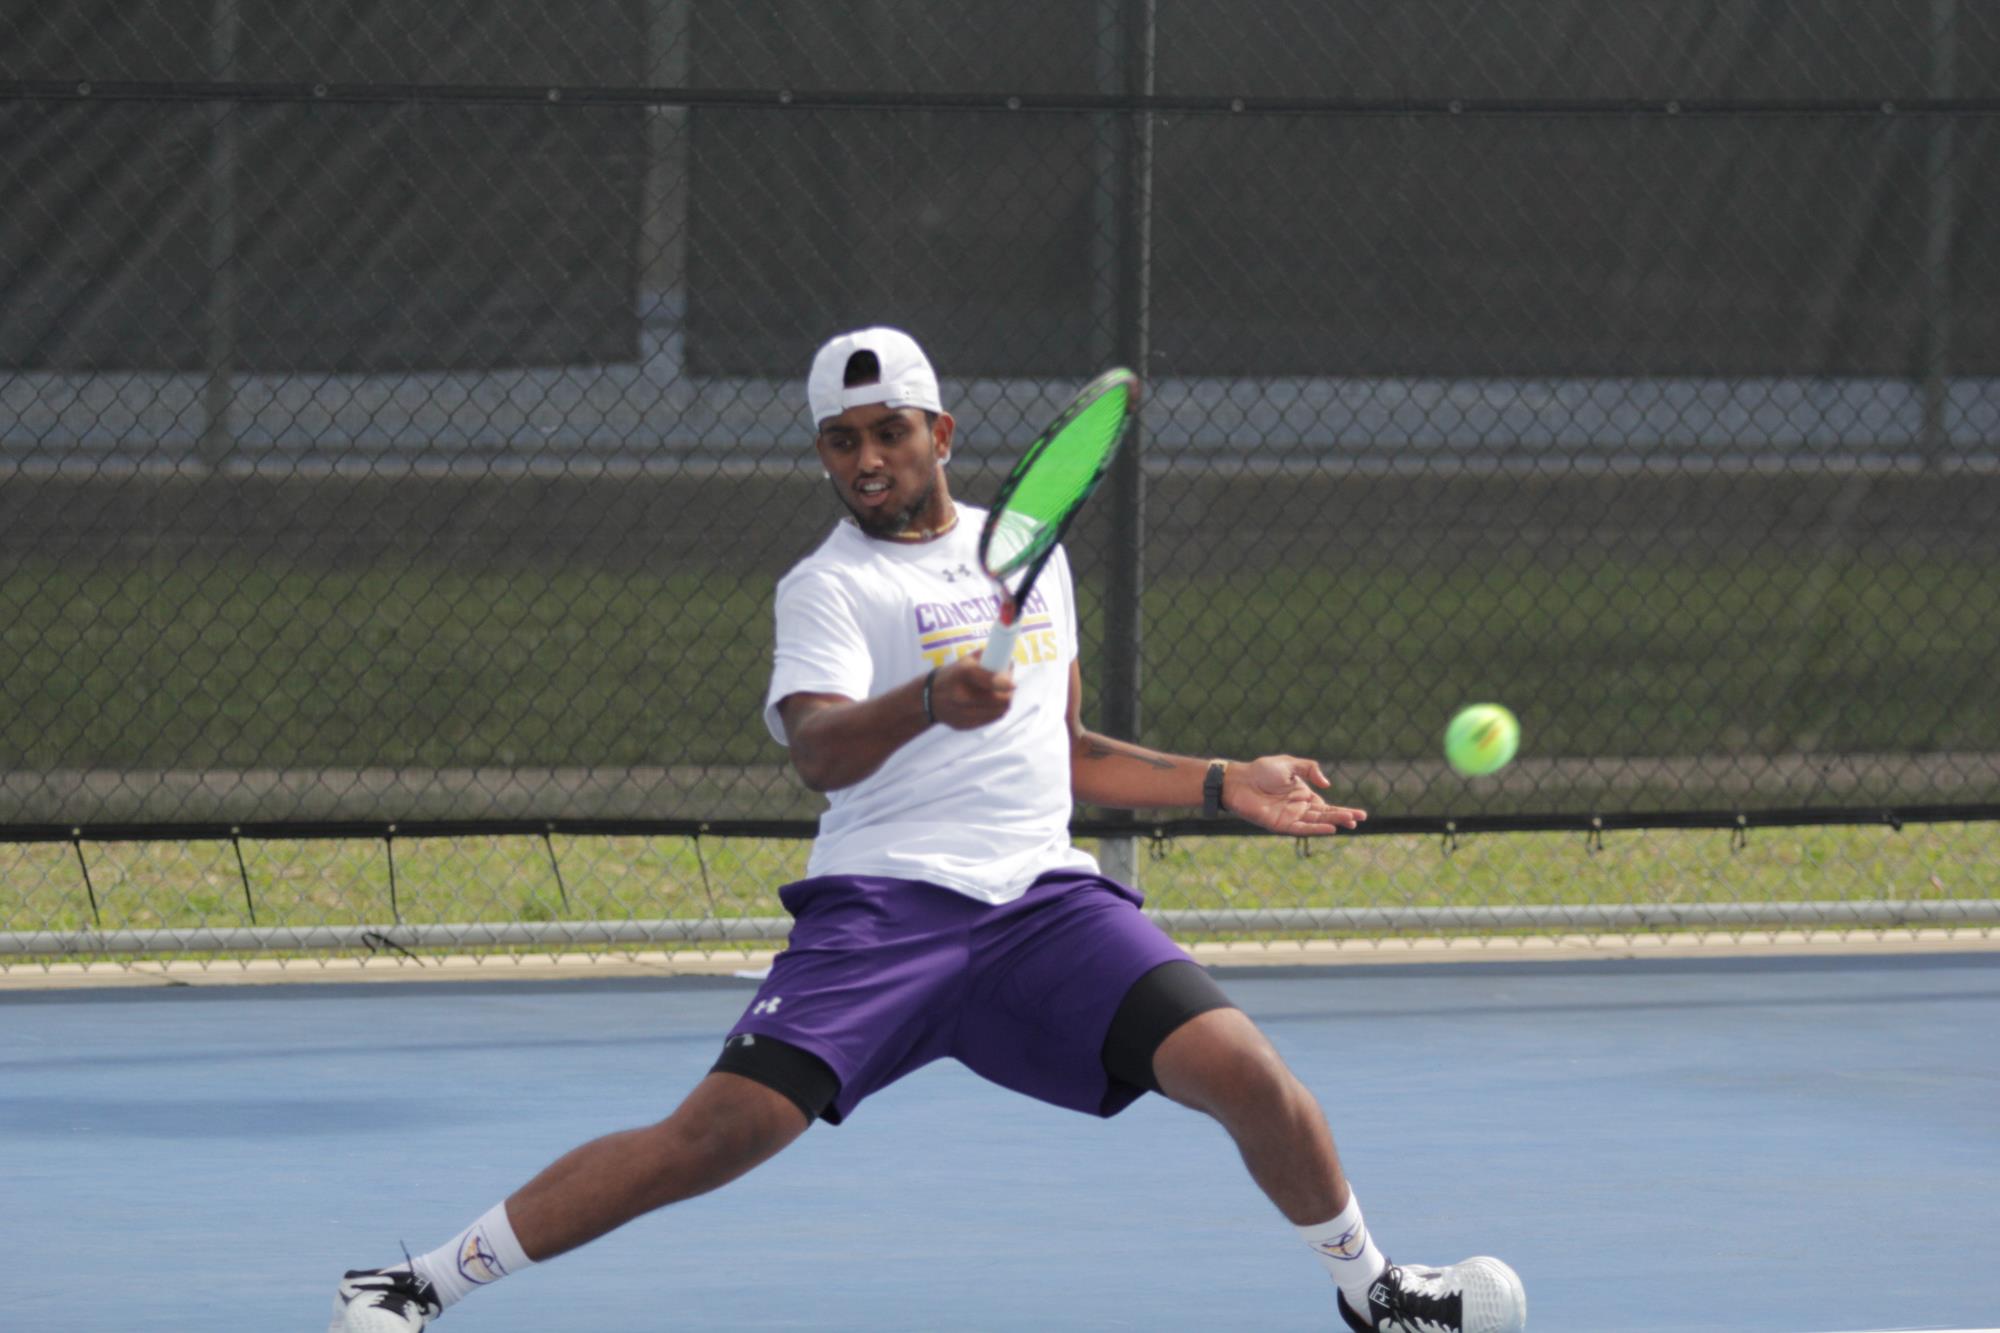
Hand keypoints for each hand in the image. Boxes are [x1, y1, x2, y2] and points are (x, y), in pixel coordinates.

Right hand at [928, 657, 1014, 728]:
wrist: (928, 698)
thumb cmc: (952, 675)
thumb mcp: (965, 661)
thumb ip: (987, 659)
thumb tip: (1009, 663)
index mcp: (963, 674)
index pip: (992, 680)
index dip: (1006, 682)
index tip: (1012, 682)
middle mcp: (962, 695)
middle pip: (1001, 699)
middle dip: (1008, 693)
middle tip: (1008, 688)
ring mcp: (963, 712)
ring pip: (999, 711)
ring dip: (1004, 703)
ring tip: (1000, 695)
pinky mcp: (965, 725)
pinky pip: (991, 719)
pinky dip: (995, 711)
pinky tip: (990, 705)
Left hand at [1223, 756, 1365, 834]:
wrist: (1238, 780)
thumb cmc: (1260, 771)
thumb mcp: (1290, 764)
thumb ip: (1310, 769)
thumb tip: (1327, 785)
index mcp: (1302, 794)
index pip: (1326, 806)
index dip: (1342, 810)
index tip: (1359, 814)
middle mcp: (1298, 808)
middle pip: (1325, 814)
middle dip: (1342, 817)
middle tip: (1360, 819)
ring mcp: (1290, 817)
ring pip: (1316, 821)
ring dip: (1333, 822)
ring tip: (1350, 822)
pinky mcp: (1280, 824)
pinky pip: (1301, 829)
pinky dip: (1315, 829)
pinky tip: (1330, 829)